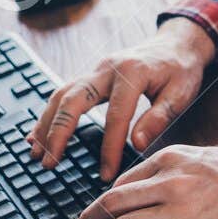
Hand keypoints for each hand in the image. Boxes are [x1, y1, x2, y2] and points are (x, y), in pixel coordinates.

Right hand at [28, 17, 215, 179]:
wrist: (175, 43)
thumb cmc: (180, 69)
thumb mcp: (181, 92)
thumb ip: (159, 118)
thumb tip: (137, 145)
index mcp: (132, 73)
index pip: (116, 116)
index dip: (109, 148)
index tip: (106, 175)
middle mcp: (107, 68)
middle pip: (73, 99)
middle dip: (58, 133)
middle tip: (49, 163)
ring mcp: (95, 70)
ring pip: (61, 94)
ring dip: (46, 124)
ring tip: (36, 153)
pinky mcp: (90, 75)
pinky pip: (63, 93)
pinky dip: (48, 114)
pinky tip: (37, 135)